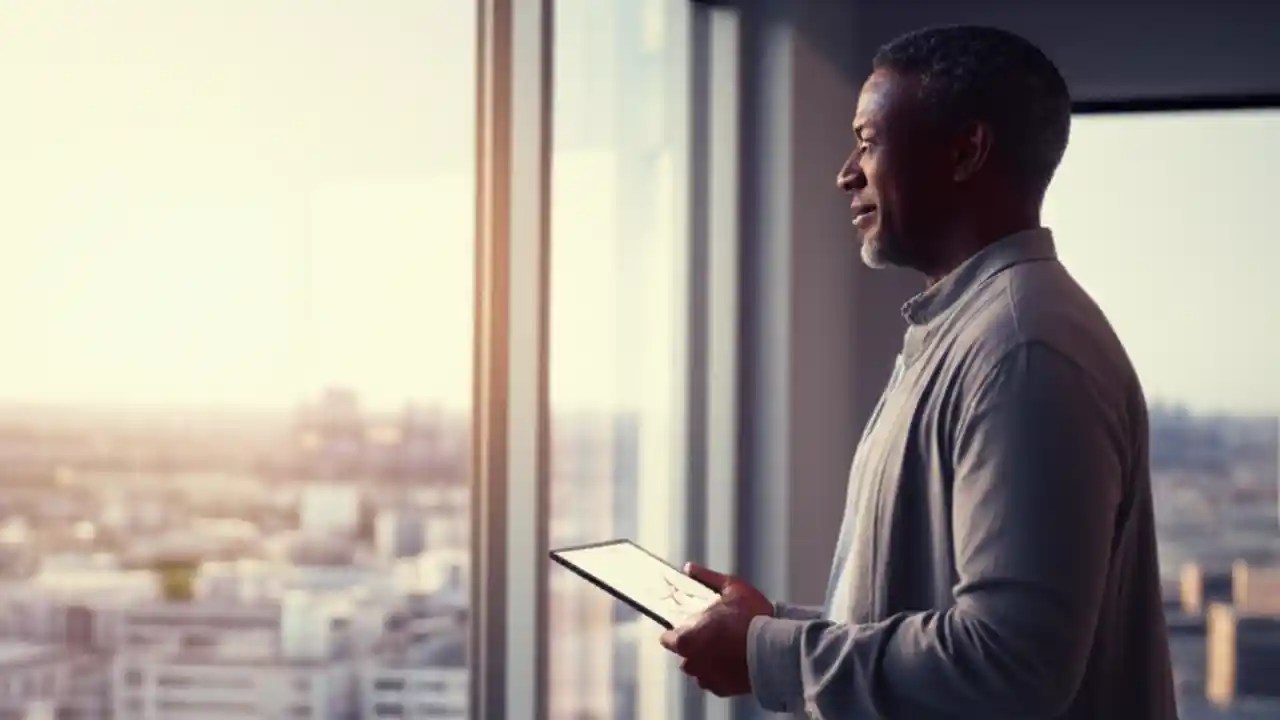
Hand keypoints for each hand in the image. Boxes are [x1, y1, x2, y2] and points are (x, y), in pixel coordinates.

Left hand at [658, 562, 773, 697]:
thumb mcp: (732, 587)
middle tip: (714, 634)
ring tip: (726, 649)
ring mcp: (707, 678)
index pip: (668, 639)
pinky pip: (715, 681)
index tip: (689, 626)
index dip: (677, 631)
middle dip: (695, 646)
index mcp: (687, 639)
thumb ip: (707, 578)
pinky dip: (721, 673)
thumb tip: (689, 568)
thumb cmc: (752, 618)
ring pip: (699, 670)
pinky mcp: (723, 690)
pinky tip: (734, 662)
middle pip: (685, 655)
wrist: (776, 650)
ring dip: (707, 661)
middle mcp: (691, 662)